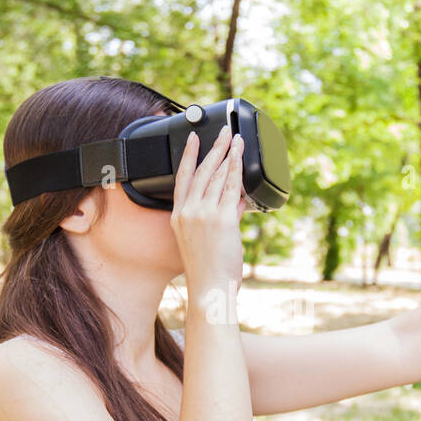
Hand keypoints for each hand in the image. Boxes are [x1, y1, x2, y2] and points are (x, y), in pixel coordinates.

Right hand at [171, 123, 246, 290]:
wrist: (210, 288)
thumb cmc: (208, 269)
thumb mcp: (207, 238)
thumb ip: (223, 214)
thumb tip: (237, 198)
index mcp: (179, 216)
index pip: (182, 178)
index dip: (188, 155)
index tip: (193, 138)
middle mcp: (189, 212)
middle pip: (202, 171)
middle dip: (215, 148)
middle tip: (225, 133)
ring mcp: (204, 214)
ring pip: (218, 176)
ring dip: (229, 155)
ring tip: (237, 142)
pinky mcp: (221, 219)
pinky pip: (231, 188)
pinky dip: (237, 171)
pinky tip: (241, 159)